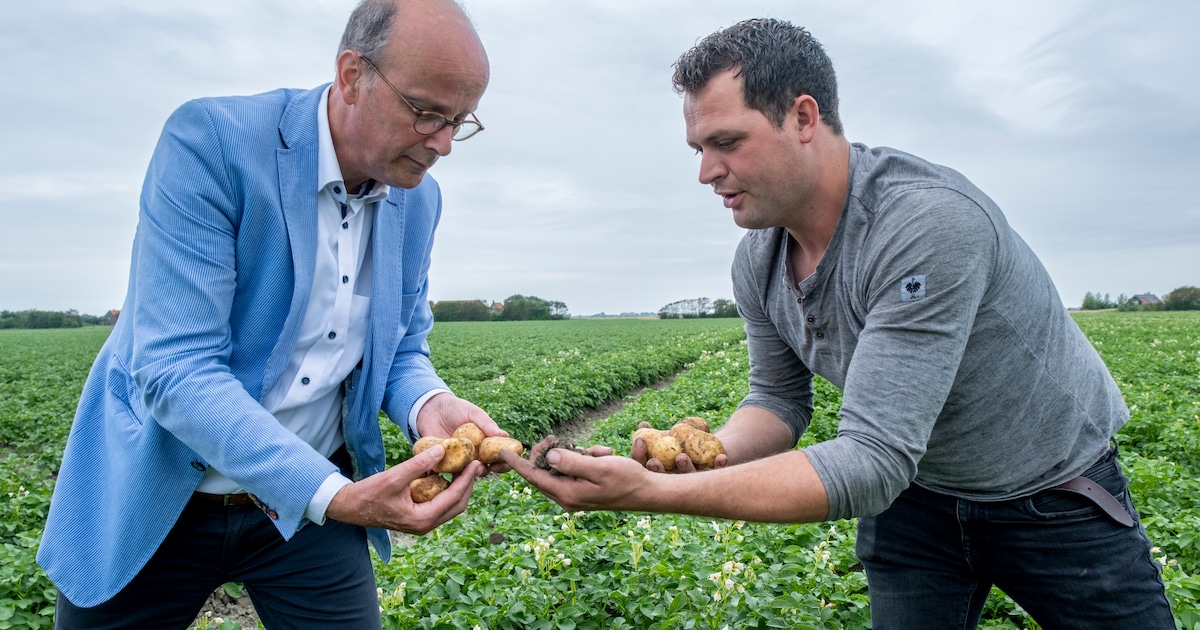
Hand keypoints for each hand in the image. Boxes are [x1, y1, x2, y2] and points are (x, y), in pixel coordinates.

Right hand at [325, 443, 484, 534]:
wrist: (349, 507)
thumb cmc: (369, 493)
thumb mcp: (394, 476)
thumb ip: (419, 464)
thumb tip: (443, 449)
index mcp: (422, 519)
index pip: (454, 497)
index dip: (467, 479)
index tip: (476, 463)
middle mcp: (425, 525)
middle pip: (458, 504)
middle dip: (468, 484)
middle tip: (476, 464)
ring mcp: (422, 523)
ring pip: (451, 506)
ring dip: (459, 487)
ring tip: (466, 467)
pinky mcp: (418, 517)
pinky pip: (441, 504)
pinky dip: (448, 490)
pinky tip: (448, 474)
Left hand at [416, 392, 511, 472]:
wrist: (432, 408)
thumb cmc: (456, 408)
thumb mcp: (473, 413)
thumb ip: (487, 424)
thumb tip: (504, 434)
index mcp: (485, 444)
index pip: (499, 457)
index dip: (503, 462)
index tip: (502, 460)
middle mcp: (473, 455)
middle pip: (484, 469)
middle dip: (486, 470)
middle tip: (483, 466)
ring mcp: (458, 460)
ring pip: (466, 473)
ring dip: (468, 473)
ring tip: (468, 468)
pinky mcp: (442, 462)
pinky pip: (448, 470)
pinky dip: (450, 471)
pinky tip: (451, 467)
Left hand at [501, 435, 647, 512]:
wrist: (648, 492)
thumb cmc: (626, 480)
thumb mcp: (599, 467)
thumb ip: (573, 463)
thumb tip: (550, 457)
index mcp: (567, 494)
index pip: (533, 477)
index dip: (517, 463)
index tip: (502, 451)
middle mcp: (567, 497)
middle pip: (543, 471)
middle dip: (549, 452)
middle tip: (554, 438)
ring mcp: (575, 495)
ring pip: (560, 467)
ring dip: (575, 454)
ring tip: (598, 453)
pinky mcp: (583, 490)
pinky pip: (575, 469)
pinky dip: (585, 458)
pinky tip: (603, 455)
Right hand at [630, 422, 728, 473]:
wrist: (710, 450)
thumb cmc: (682, 445)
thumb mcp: (667, 438)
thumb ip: (654, 434)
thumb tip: (642, 424)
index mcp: (661, 471)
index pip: (645, 467)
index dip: (639, 456)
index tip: (640, 442)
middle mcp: (676, 481)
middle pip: (664, 479)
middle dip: (657, 470)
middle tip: (653, 461)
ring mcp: (695, 481)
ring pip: (689, 477)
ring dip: (684, 468)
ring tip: (681, 457)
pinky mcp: (714, 478)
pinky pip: (716, 471)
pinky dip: (718, 464)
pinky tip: (721, 457)